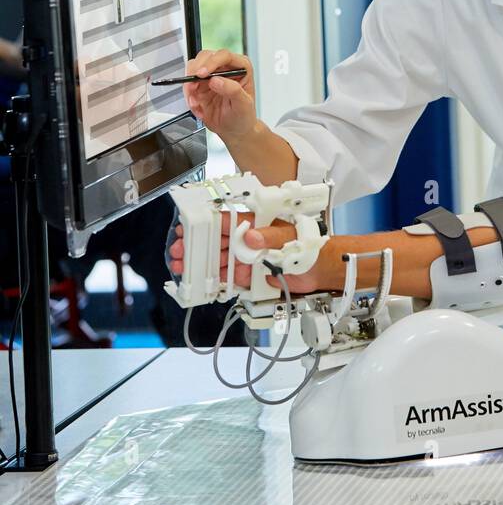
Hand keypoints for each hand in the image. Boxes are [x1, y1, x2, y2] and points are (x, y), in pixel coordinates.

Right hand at [168, 211, 330, 294]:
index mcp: (256, 225)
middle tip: (179, 253)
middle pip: (217, 242)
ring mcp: (250, 258)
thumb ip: (271, 236)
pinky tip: (205, 282)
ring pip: (221, 261)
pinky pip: (231, 278)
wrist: (321, 270)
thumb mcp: (290, 236)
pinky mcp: (253, 274)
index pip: (225, 222)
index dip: (204, 225)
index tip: (187, 229)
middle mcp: (250, 240)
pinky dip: (218, 280)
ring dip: (204, 265)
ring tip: (186, 269)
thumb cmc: (309, 245)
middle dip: (197, 247)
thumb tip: (252, 236)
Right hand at [182, 49, 256, 141]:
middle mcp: (225, 68)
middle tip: (193, 86)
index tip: (202, 74)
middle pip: (205, 57)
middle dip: (195, 71)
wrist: (235, 130)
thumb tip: (216, 80)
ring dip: (190, 86)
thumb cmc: (244, 116)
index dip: (211, 62)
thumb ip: (233, 90)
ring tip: (196, 102)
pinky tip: (197, 107)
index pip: (224, 56)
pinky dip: (189, 96)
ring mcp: (211, 76)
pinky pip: (188, 85)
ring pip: (193, 69)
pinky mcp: (200, 85)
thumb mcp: (243, 104)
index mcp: (241, 67)